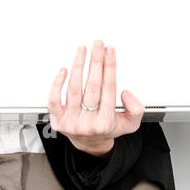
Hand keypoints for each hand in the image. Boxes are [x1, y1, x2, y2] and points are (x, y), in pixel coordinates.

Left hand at [48, 41, 143, 156]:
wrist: (89, 144)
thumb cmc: (107, 128)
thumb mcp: (130, 124)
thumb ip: (136, 109)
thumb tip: (125, 93)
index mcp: (105, 122)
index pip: (109, 89)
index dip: (110, 67)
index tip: (110, 51)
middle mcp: (87, 123)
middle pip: (92, 86)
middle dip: (95, 62)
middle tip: (97, 45)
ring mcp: (71, 121)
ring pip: (73, 89)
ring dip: (78, 66)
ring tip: (82, 50)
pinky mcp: (57, 120)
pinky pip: (54, 100)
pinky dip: (57, 84)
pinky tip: (64, 70)